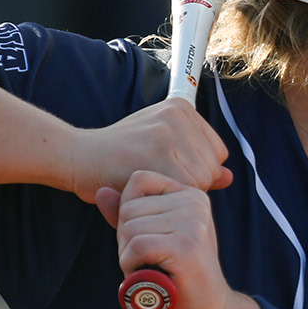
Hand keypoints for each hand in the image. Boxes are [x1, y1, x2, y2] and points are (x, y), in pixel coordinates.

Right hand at [66, 100, 232, 202]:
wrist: (77, 156)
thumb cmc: (119, 158)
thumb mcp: (161, 151)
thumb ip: (196, 163)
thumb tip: (229, 177)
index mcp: (181, 108)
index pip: (217, 152)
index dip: (195, 171)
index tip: (166, 171)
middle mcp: (177, 115)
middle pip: (211, 167)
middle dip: (188, 184)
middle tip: (154, 180)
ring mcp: (167, 130)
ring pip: (200, 180)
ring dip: (176, 194)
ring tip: (149, 185)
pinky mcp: (156, 151)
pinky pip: (184, 188)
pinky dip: (167, 200)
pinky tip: (146, 193)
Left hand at [96, 170, 258, 308]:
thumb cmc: (177, 275)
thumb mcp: (152, 237)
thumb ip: (128, 214)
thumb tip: (100, 192)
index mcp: (190, 194)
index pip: (139, 180)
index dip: (128, 212)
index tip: (147, 240)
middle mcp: (195, 202)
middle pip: (130, 208)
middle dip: (126, 240)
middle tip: (148, 262)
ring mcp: (193, 223)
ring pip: (130, 229)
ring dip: (128, 256)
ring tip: (150, 270)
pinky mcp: (186, 246)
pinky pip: (137, 247)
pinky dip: (132, 266)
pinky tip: (147, 277)